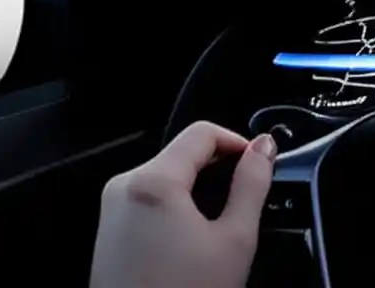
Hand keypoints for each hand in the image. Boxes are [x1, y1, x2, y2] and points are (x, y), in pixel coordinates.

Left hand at [90, 122, 276, 287]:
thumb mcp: (235, 239)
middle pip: (182, 153)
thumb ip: (253, 184)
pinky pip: (150, 199)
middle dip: (218, 169)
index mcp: (152, 181)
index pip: (202, 133)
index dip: (238, 142)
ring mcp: (112, 209)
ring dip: (199, 189)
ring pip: (167, 176)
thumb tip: (264, 148)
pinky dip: (178, 207)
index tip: (260, 164)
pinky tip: (194, 242)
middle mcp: (124, 187)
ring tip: (221, 227)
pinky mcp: (110, 231)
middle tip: (246, 201)